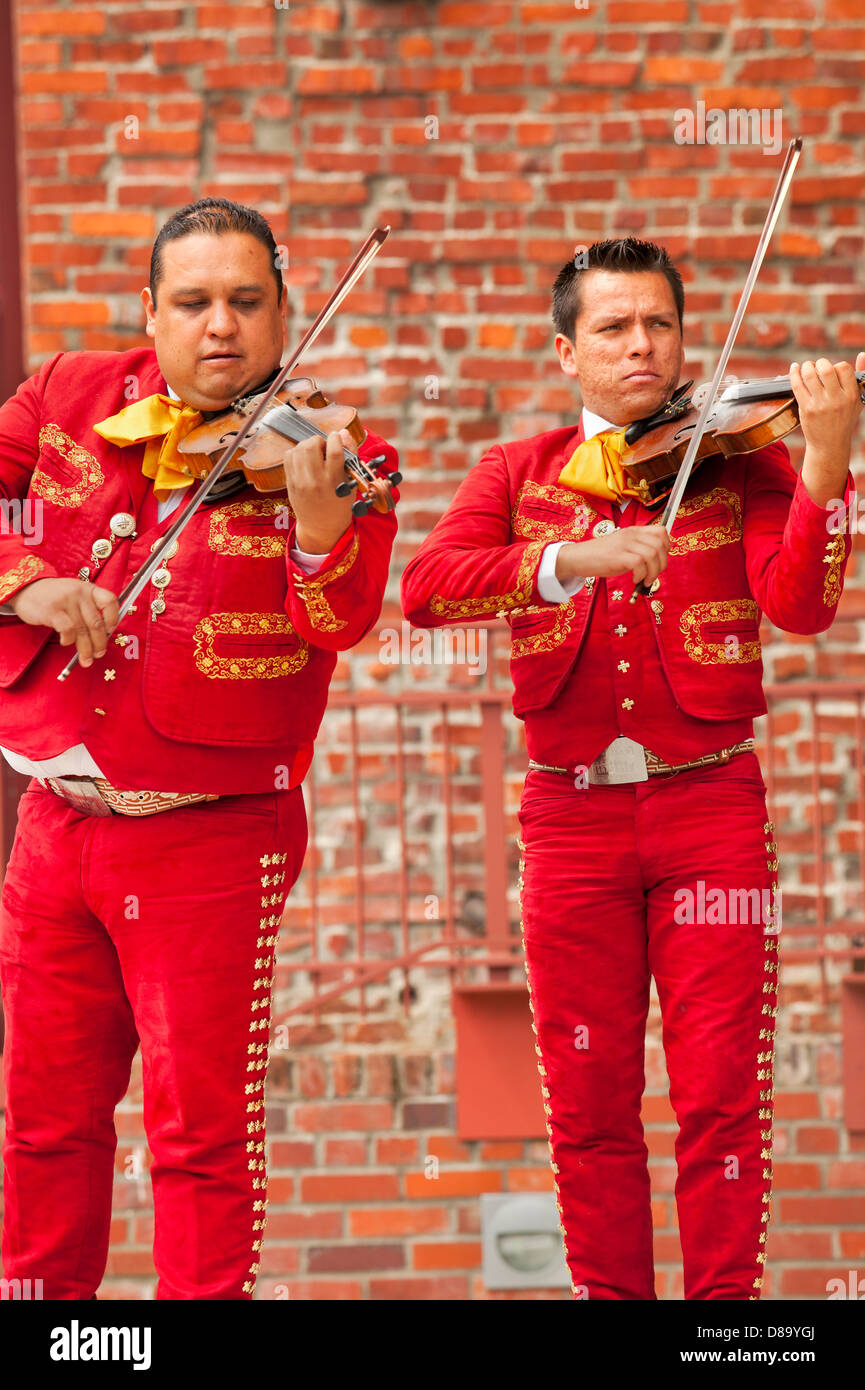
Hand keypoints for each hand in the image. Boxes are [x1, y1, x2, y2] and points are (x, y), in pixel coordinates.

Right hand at [9, 577, 118, 667]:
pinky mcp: (52, 610)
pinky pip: (67, 630)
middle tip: (99, 654)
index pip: (110, 601)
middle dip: (100, 643)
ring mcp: (66, 600)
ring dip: (85, 649)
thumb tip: (103, 636)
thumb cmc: (54, 597)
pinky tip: (66, 643)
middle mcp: (79, 593)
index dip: (114, 618)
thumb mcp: (75, 595)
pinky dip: (68, 640)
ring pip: (82, 630)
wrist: (26, 588)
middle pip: (96, 623)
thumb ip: (88, 609)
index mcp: (89, 589)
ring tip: (86, 659)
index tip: (110, 631)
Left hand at [284, 428, 355, 552]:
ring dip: (307, 445)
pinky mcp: (290, 482)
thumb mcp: (350, 482)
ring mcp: (300, 482)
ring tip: (315, 454)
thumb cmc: (340, 503)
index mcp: (334, 482)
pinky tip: (305, 460)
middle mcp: (315, 481)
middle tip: (324, 449)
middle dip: (318, 441)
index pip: (334, 451)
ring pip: (298, 449)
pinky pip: (288, 456)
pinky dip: (296, 452)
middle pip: (311, 446)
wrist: (321, 526)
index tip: (336, 437)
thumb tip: (343, 432)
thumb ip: (350, 455)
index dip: (335, 438)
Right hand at [556, 525, 669, 587]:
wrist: (577, 557)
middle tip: (653, 575)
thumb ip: (638, 549)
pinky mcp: (618, 556)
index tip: (660, 559)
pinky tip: (635, 580)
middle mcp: (631, 535)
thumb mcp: (622, 547)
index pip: (661, 531)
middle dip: (662, 563)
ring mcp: (624, 544)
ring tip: (645, 580)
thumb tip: (656, 560)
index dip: (666, 546)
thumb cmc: (600, 555)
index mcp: (633, 531)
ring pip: (652, 554)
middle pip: (660, 544)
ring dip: (653, 572)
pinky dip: (641, 575)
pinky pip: (639, 563)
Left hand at [791, 352, 864, 507]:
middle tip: (817, 366)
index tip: (832, 371)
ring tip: (806, 367)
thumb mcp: (858, 401)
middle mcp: (836, 400)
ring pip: (810, 375)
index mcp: (851, 396)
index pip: (844, 368)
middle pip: (826, 369)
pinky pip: (797, 386)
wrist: (829, 445)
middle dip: (820, 363)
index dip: (836, 365)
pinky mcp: (806, 409)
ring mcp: (820, 405)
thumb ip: (860, 379)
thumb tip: (862, 354)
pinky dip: (794, 374)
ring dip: (806, 366)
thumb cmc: (844, 420)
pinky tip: (794, 369)